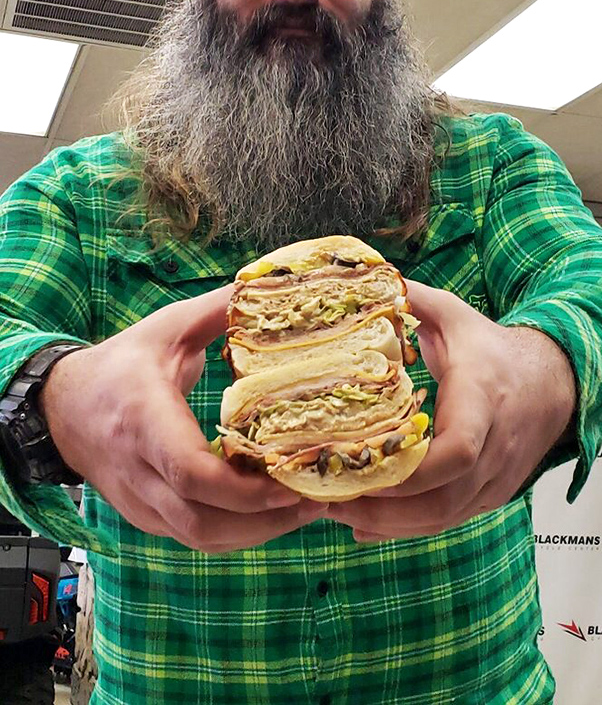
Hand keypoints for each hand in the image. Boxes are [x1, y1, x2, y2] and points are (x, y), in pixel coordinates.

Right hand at [40, 285, 327, 552]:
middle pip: (201, 519)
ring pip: (201, 538)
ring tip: (305, 509)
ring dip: (258, 533)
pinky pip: (195, 538)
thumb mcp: (167, 327)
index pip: (189, 470)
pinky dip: (237, 533)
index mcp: (143, 418)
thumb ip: (218, 310)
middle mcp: (138, 469)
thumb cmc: (120, 364)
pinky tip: (271, 515)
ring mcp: (140, 500)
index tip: (289, 479)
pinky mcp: (146, 516)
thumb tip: (266, 285)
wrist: (63, 407)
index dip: (242, 487)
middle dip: (264, 520)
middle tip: (316, 499)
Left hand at [328, 279, 575, 542]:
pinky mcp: (491, 496)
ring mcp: (496, 478)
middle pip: (442, 499)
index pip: (458, 449)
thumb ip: (411, 300)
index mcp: (483, 397)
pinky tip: (363, 521)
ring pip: (442, 518)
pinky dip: (404, 527)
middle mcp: (495, 446)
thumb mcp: (454, 316)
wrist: (555, 382)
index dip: (411, 471)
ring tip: (334, 509)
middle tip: (325, 497)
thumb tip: (365, 279)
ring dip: (387, 522)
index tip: (360, 466)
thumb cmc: (494, 349)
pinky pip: (447, 521)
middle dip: (381, 506)